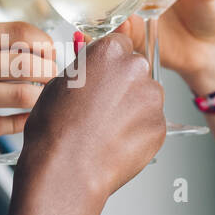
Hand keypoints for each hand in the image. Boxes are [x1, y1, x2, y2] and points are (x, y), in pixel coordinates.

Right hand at [0, 22, 57, 149]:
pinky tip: (28, 119)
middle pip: (24, 64)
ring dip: (41, 98)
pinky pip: (1, 125)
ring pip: (18, 95)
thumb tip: (37, 47)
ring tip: (46, 99)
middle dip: (50, 74)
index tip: (51, 55)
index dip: (44, 44)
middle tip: (56, 80)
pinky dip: (22, 122)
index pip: (17, 32)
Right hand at [17, 32, 164, 203]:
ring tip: (106, 129)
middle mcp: (136, 69)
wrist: (66, 170)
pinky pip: (151, 123)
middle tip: (101, 107)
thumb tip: (94, 72)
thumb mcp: (59, 84)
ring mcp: (151, 99)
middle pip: (136, 70)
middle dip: (123, 84)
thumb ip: (86, 71)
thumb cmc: (55, 131)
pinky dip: (137, 131)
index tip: (102, 76)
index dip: (109, 63)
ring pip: (146, 97)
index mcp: (110, 52)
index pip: (120, 44)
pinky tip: (115, 142)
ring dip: (132, 108)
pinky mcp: (159, 127)